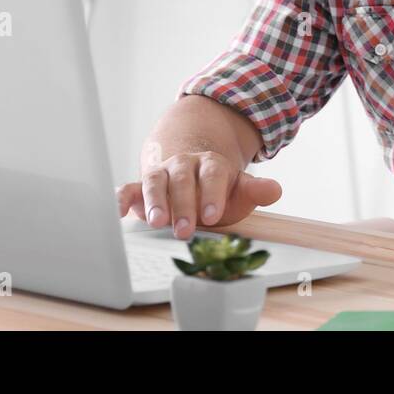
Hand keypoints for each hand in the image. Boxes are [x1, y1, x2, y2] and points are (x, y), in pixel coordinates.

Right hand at [116, 151, 281, 239]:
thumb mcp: (237, 190)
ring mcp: (161, 173)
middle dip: (184, 203)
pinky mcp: (140, 186)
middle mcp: (184, 166)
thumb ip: (255, 191)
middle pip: (183, 179)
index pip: (213, 174)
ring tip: (158, 222)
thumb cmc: (215, 190)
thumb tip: (275, 190)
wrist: (190, 173)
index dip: (212, 193)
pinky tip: (117, 211)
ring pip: (156, 181)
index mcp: (210, 164)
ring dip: (155, 201)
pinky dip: (121, 198)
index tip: (212, 215)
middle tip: (186, 229)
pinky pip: (128, 188)